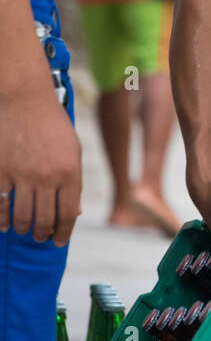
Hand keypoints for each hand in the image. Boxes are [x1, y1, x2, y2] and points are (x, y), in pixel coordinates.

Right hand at [0, 78, 81, 244]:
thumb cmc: (52, 124)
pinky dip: (1, 218)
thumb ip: (73, 181)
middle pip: (44, 220)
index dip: (63, 233)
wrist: (25, 99)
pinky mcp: (0, 171)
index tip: (58, 242)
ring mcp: (22, 175)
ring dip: (22, 228)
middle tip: (40, 237)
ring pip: (21, 216)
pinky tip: (4, 223)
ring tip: (23, 229)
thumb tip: (74, 213)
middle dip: (42, 234)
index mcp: (69, 171)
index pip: (68, 214)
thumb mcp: (72, 150)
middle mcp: (47, 176)